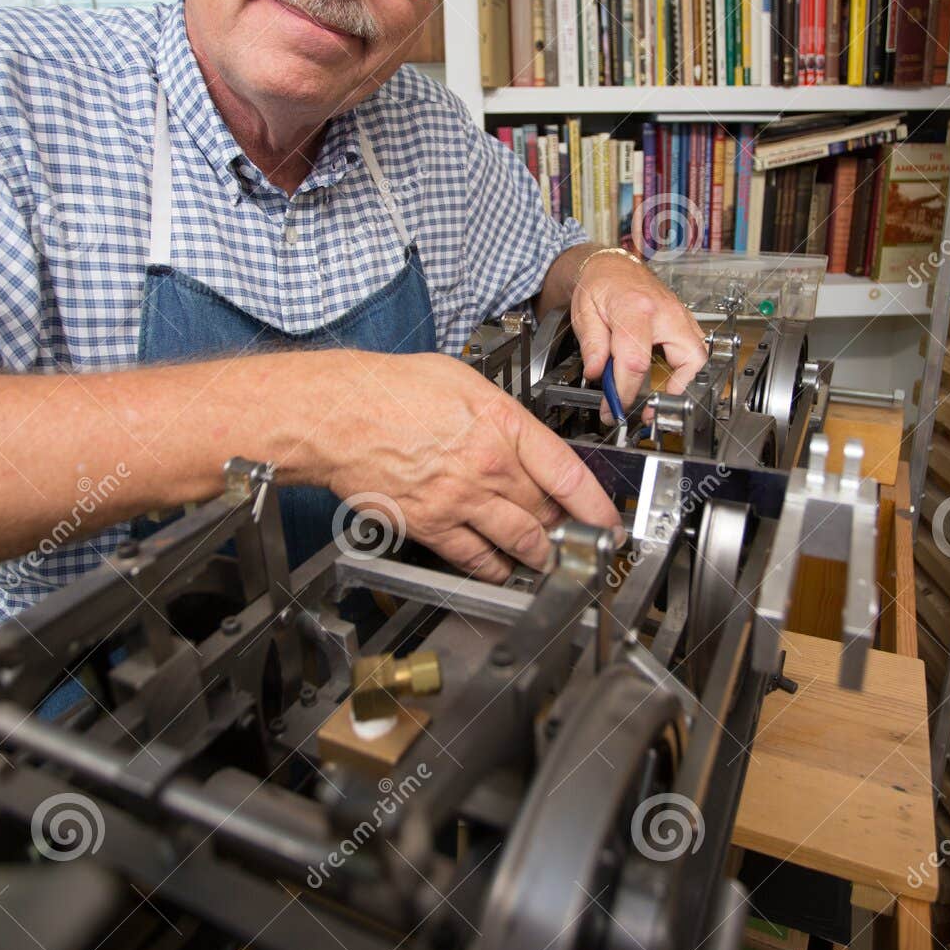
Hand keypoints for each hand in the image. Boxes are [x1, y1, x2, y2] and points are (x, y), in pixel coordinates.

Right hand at [312, 351, 620, 584]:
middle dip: (568, 528)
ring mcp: (461, 499)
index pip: (568, 473)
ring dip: (542, 554)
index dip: (597, 504)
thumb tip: (525, 437)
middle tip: (579, 536)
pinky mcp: (432, 525)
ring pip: (521, 540)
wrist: (341, 414)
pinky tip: (505, 567)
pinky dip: (497, 567)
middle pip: (548, 510)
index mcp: (502, 425)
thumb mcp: (464, 381)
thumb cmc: (392, 390)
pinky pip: (476, 557)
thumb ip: (503, 415)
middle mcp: (488, 466)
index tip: (609, 520)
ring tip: (552, 559)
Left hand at [570, 251, 707, 415]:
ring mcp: (679, 315)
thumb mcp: (585, 314)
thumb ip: (592, 346)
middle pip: (687, 360)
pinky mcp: (684, 320)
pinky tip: (664, 375)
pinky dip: (685, 368)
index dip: (625, 391)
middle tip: (647, 407)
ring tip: (656, 395)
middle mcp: (665, 312)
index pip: (636, 361)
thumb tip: (597, 374)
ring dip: (681, 381)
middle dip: (669, 393)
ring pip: (698, 357)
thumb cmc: (600, 285)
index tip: (614, 406)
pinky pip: (696, 349)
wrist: (612, 265)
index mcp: (636, 309)